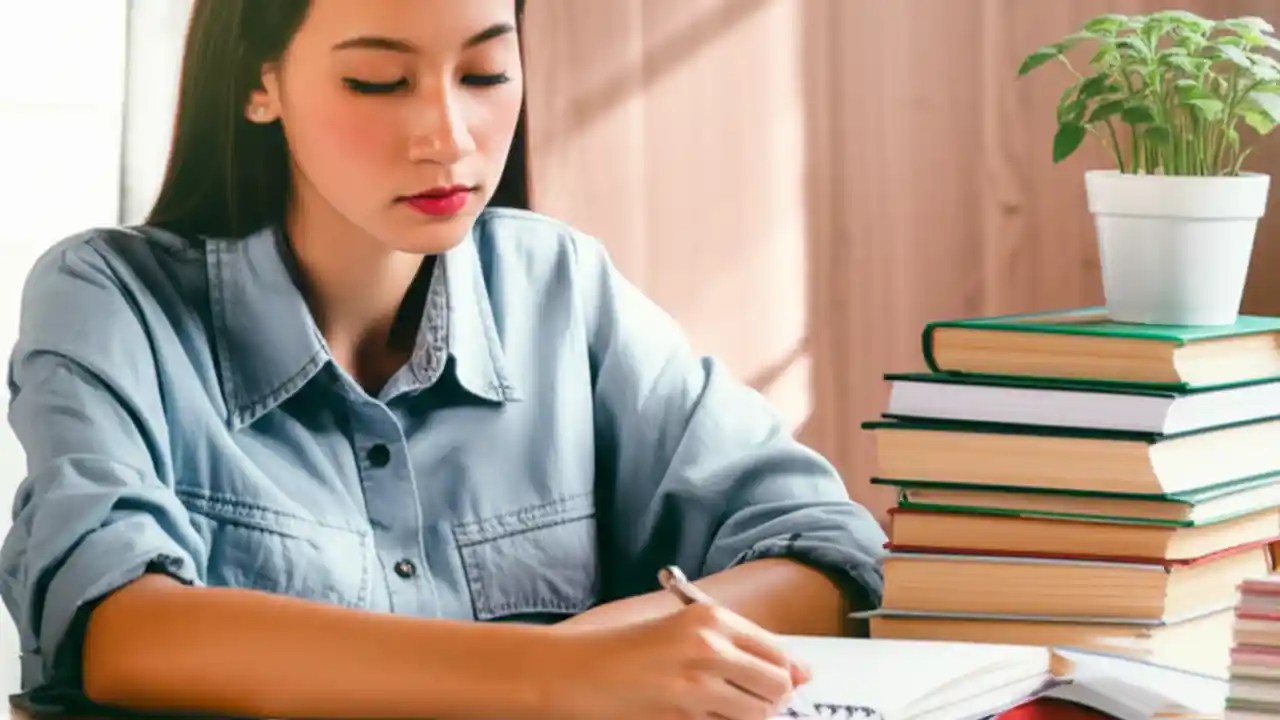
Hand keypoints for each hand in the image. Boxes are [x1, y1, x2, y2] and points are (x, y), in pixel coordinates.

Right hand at [549, 602, 809, 719]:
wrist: (573, 673)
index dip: (785, 675)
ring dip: (745, 717)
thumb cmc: (624, 653)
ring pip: (758, 714)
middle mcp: (710, 647)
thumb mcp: (681, 634)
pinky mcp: (684, 716)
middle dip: (769, 699)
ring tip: (712, 709)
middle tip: (741, 701)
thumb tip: (800, 673)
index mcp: (711, 619)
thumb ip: (736, 648)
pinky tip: (693, 715)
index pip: (778, 652)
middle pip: (777, 685)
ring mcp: (697, 686)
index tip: (781, 686)